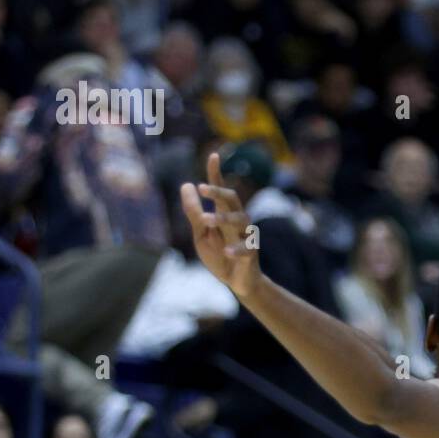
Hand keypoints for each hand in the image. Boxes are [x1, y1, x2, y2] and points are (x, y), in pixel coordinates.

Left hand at [179, 153, 262, 300]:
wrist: (237, 282)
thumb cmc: (219, 254)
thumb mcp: (200, 233)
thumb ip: (194, 212)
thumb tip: (186, 184)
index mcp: (224, 214)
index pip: (221, 190)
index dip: (216, 173)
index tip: (214, 156)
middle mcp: (238, 220)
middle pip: (232, 199)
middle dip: (218, 191)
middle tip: (202, 187)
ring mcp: (247, 235)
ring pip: (240, 220)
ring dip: (222, 218)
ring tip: (205, 220)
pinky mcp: (252, 253)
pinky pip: (247, 247)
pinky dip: (236, 248)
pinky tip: (225, 250)